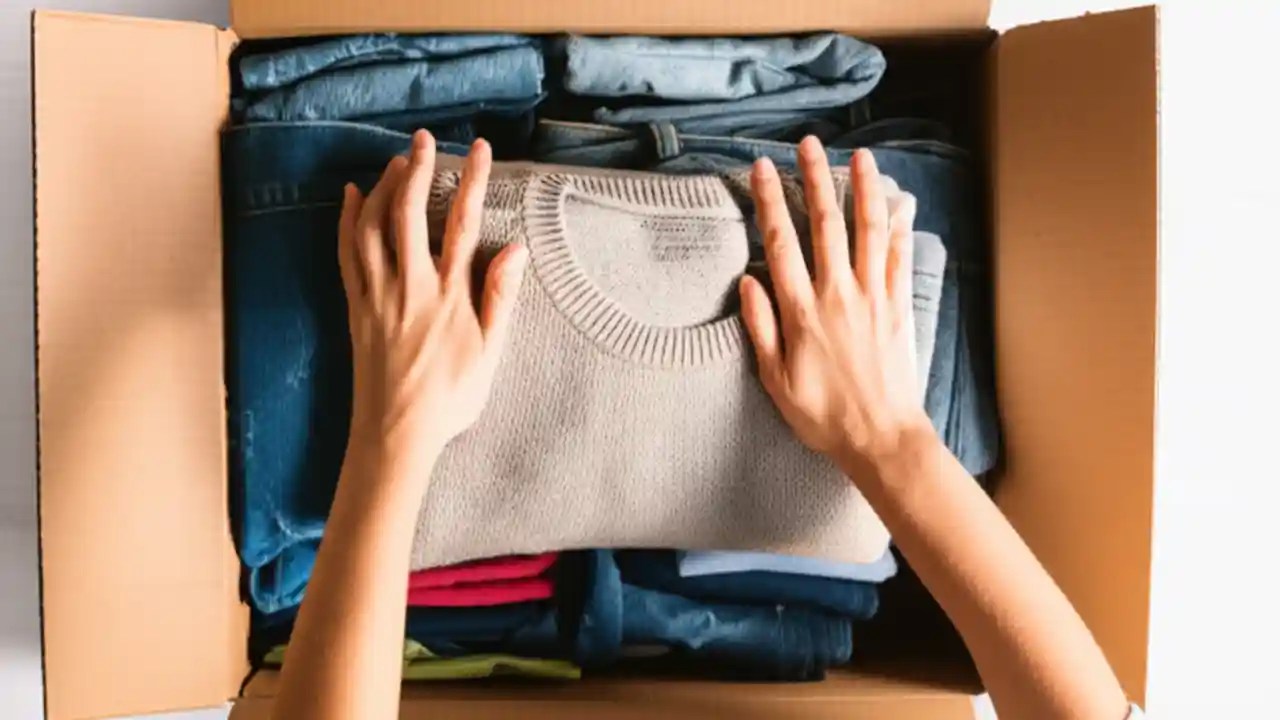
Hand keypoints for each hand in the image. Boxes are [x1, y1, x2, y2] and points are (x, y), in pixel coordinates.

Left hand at [338, 130, 527, 465]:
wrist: (396, 434)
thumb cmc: (450, 399)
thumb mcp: (490, 355)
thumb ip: (501, 299)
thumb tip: (516, 250)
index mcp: (449, 297)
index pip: (463, 226)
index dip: (472, 182)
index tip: (479, 151)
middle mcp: (411, 287)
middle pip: (410, 213)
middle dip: (419, 169)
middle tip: (426, 139)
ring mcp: (378, 295)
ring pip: (374, 227)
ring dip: (385, 188)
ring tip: (399, 160)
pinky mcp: (355, 307)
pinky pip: (348, 253)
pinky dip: (348, 220)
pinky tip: (354, 196)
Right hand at [739, 137, 932, 477]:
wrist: (882, 438)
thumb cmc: (823, 416)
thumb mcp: (775, 380)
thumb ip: (761, 328)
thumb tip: (748, 281)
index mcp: (801, 312)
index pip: (781, 242)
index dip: (770, 201)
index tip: (761, 169)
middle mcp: (838, 294)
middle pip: (826, 223)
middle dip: (815, 179)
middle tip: (808, 145)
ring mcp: (873, 298)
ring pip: (868, 231)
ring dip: (862, 189)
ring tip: (859, 156)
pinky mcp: (899, 308)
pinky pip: (899, 258)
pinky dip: (899, 227)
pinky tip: (898, 202)